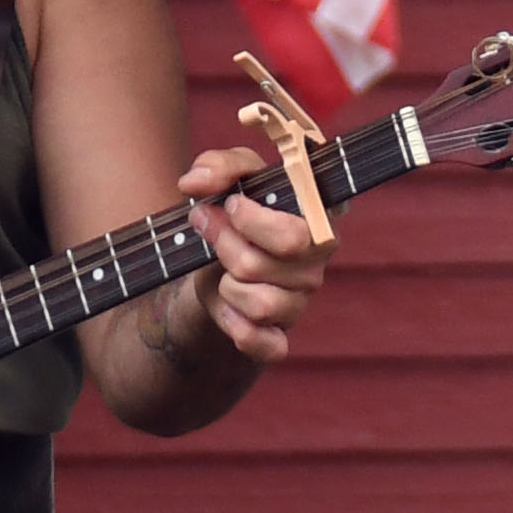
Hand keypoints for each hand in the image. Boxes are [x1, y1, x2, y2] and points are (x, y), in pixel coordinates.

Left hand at [172, 146, 336, 366]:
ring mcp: (301, 300)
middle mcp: (317, 260)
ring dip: (228, 286)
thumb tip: (194, 183)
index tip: (232, 205)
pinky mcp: (281, 336)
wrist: (215, 263)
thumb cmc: (232, 213)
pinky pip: (267, 346)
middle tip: (209, 227)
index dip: (256, 221)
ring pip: (262, 304)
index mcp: (316, 218)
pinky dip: (239, 330)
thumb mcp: (227, 177)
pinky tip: (227, 308)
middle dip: (226, 246)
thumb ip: (215, 166)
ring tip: (221, 271)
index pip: (299, 231)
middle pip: (266, 264)